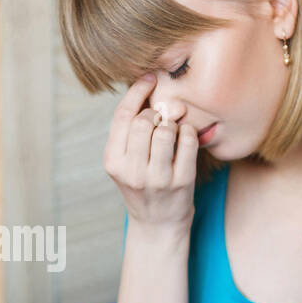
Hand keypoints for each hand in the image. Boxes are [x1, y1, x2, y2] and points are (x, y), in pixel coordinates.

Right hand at [104, 73, 198, 231]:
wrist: (158, 224)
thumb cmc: (143, 183)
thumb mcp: (126, 161)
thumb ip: (133, 130)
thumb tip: (156, 91)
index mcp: (112, 162)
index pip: (122, 116)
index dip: (137, 91)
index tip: (149, 79)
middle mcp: (131, 172)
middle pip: (143, 122)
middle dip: (155, 113)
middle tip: (161, 119)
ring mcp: (157, 178)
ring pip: (165, 130)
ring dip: (173, 123)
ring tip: (172, 131)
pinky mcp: (181, 182)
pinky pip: (187, 141)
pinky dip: (189, 132)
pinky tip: (185, 138)